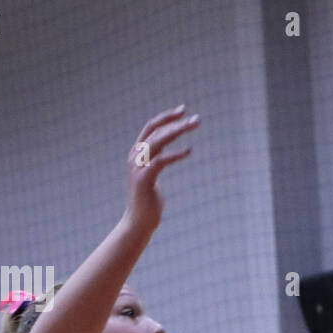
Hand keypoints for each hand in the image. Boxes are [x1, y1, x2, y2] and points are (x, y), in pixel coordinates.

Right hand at [126, 105, 198, 233]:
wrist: (138, 223)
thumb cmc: (148, 202)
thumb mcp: (151, 176)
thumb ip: (156, 163)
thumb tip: (165, 156)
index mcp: (136, 154)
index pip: (150, 127)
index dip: (166, 117)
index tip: (182, 110)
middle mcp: (135, 157)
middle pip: (156, 131)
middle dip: (176, 122)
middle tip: (197, 119)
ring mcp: (138, 167)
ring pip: (158, 141)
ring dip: (178, 132)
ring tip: (194, 127)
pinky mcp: (144, 178)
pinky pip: (162, 160)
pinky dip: (176, 154)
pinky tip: (190, 150)